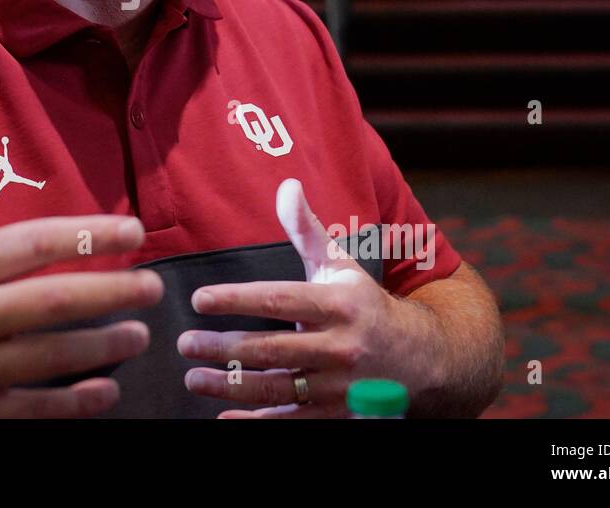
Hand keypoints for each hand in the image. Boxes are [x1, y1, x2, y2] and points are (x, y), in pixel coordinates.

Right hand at [0, 122, 162, 416]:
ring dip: (102, 347)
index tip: (132, 231)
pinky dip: (73, 402)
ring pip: (48, 357)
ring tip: (139, 335)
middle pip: (50, 302)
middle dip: (110, 292)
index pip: (30, 245)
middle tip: (154, 288)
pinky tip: (106, 390)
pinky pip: (32, 410)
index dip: (86, 235)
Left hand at [177, 177, 437, 417]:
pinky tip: (223, 419)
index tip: (199, 298)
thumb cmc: (366, 305)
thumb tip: (287, 185)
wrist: (422, 360)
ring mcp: (341, 386)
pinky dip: (258, 423)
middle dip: (224, 348)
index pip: (281, 300)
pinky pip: (294, 421)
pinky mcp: (340, 416)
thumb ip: (308, 229)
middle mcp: (342, 347)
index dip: (238, 299)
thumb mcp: (342, 265)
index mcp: (340, 305)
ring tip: (193, 378)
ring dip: (231, 386)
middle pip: (273, 349)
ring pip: (279, 389)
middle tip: (186, 343)